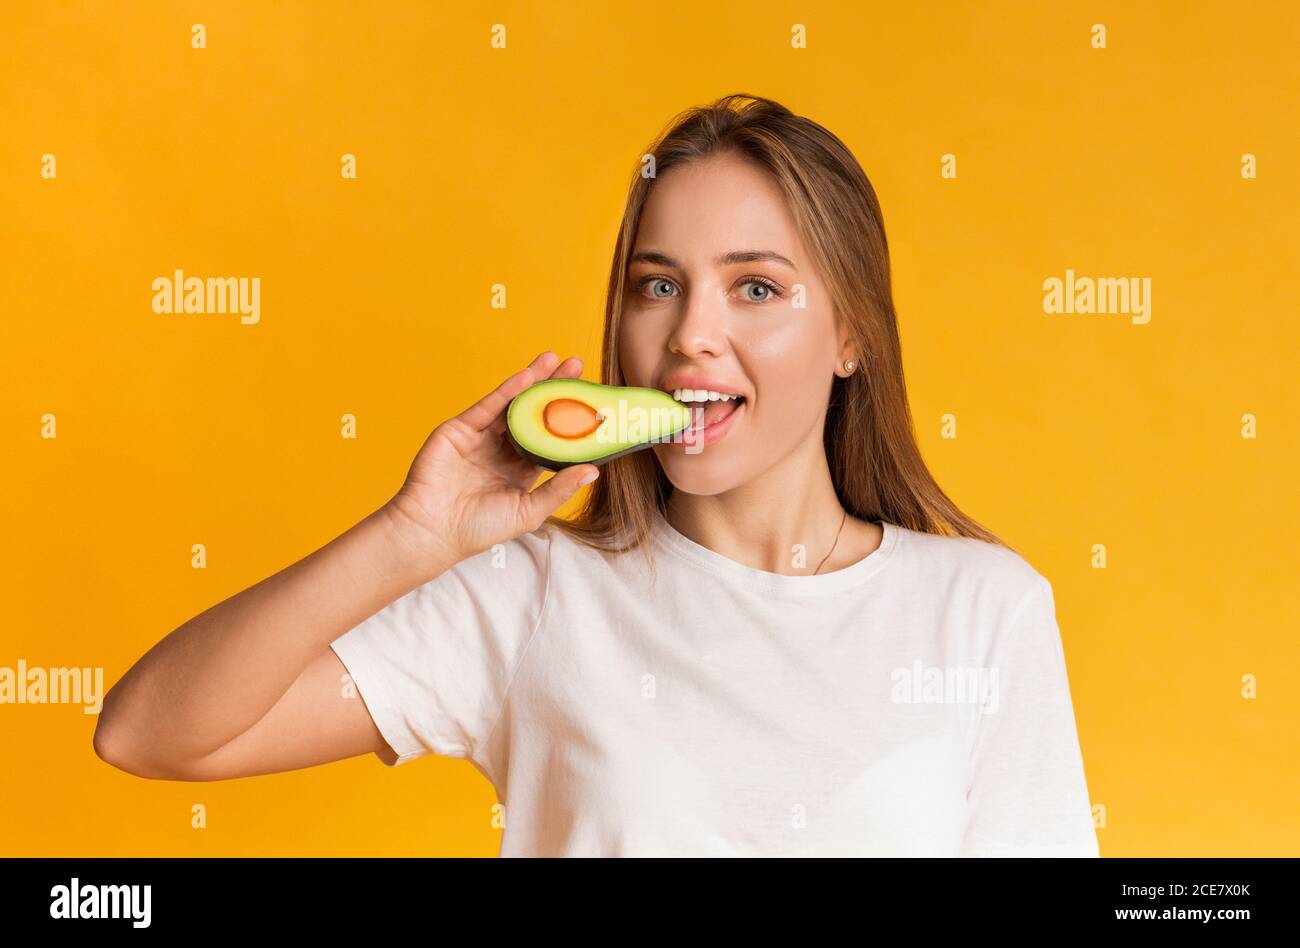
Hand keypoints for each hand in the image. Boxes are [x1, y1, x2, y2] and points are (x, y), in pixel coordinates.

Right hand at [383, 351, 600, 567]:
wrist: (432, 532)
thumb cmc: (479, 529)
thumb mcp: (528, 511)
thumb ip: (559, 489)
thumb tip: (594, 470)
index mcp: (520, 469)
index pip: (549, 436)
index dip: (568, 418)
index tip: (590, 400)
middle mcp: (502, 449)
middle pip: (533, 413)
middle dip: (554, 389)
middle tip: (577, 365)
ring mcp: (481, 437)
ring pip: (512, 403)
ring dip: (533, 380)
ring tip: (556, 360)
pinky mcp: (460, 429)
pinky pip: (488, 405)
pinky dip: (508, 389)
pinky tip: (527, 376)